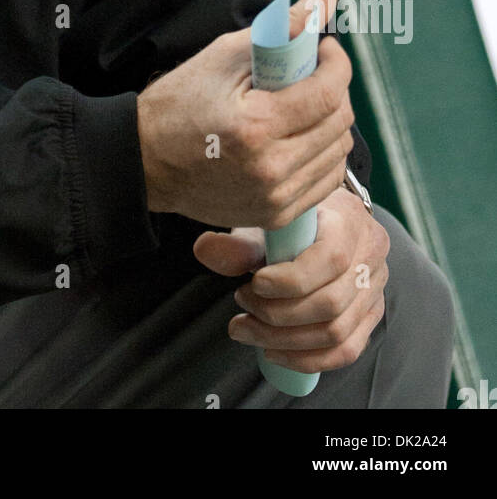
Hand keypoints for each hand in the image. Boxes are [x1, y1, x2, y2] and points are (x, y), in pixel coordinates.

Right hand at [136, 0, 353, 227]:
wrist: (145, 163)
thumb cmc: (179, 103)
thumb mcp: (223, 55)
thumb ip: (281, 26)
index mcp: (257, 126)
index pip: (329, 91)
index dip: (335, 61)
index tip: (320, 48)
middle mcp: (272, 168)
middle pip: (340, 120)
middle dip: (334, 87)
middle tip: (308, 72)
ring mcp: (276, 197)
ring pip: (339, 151)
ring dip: (330, 121)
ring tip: (300, 106)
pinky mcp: (277, 214)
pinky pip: (326, 180)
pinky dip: (322, 153)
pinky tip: (297, 136)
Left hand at [193, 186, 390, 373]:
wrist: (326, 222)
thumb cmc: (296, 221)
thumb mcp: (268, 220)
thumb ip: (239, 240)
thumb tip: (205, 250)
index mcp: (349, 219)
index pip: (330, 258)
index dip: (290, 280)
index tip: (254, 283)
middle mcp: (371, 254)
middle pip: (330, 303)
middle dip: (277, 316)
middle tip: (241, 306)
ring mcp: (375, 288)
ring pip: (336, 332)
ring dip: (285, 341)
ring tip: (247, 330)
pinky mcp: (371, 314)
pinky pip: (347, 350)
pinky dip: (308, 360)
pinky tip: (274, 352)